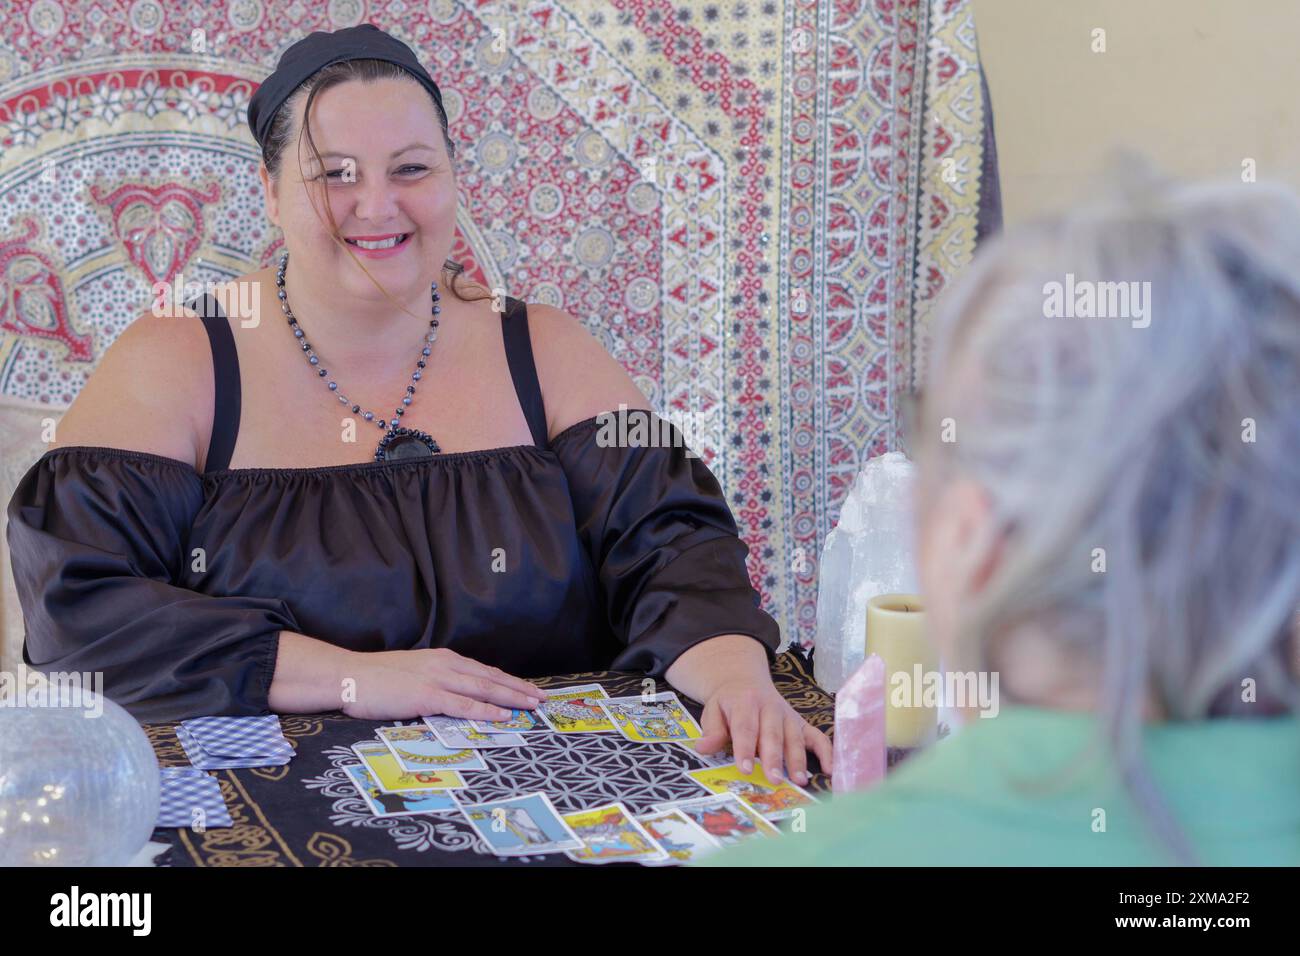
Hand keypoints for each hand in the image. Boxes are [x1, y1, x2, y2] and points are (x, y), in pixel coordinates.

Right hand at [339, 647, 544, 721]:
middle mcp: (445, 665)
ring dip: (511, 697)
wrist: (348, 675)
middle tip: (541, 697)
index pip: (482, 670)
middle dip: (518, 688)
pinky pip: (463, 705)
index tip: (526, 688)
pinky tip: (503, 716)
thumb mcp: (412, 672)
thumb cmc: (375, 679)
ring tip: (532, 705)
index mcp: (442, 659)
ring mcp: (436, 679)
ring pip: (483, 688)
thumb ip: (435, 680)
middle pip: (490, 677)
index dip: (507, 680)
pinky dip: (486, 710)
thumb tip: (453, 694)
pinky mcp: (426, 696)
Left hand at [694, 677, 832, 785]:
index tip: (746, 769)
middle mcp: (771, 708)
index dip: (746, 749)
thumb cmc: (728, 703)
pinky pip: (816, 736)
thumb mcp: (712, 710)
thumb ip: (711, 730)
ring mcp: (788, 716)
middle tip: (774, 779)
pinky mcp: (801, 723)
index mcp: (746, 703)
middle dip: (774, 758)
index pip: (746, 728)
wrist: (743, 680)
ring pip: (794, 737)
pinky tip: (830, 770)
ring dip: (798, 759)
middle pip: (773, 734)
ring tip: (799, 780)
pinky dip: (826, 751)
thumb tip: (702, 748)